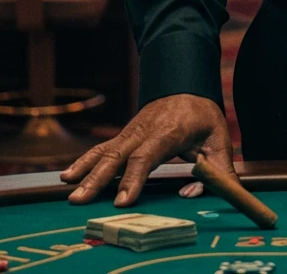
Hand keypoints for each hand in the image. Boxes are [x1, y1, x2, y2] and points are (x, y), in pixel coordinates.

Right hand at [60, 94, 232, 205]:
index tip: (121, 201)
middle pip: (118, 155)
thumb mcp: (219, 139)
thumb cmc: (203, 116)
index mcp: (169, 131)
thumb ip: (219, 169)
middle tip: (80, 200)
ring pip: (105, 151)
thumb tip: (207, 193)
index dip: (133, 178)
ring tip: (67, 188)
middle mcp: (145, 130)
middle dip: (98, 179)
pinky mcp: (123, 136)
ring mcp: (131, 132)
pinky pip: (102, 149)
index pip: (147, 156)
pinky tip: (67, 176)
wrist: (185, 85)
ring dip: (85, 170)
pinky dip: (83, 161)